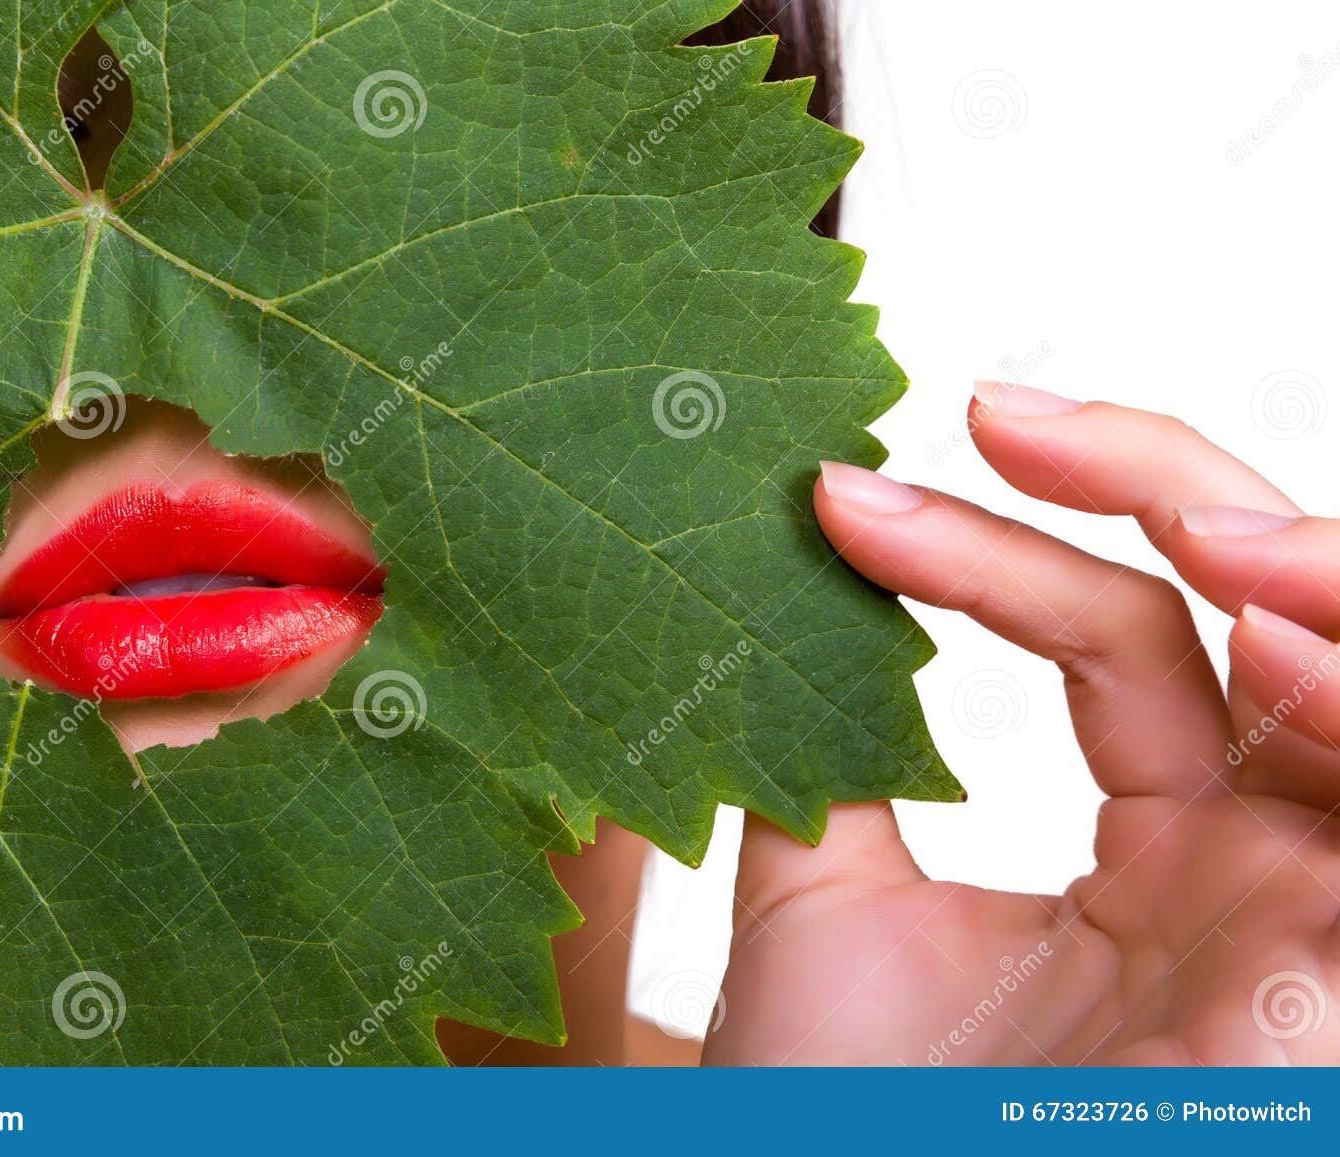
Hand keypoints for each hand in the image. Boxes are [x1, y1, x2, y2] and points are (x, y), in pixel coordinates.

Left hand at [703, 384, 1339, 1065]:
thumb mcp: (824, 901)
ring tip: (1164, 511)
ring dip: (1309, 564)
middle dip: (1171, 483)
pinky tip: (1255, 623)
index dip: (1002, 544)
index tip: (839, 497)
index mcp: (1167, 845)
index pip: (1128, 635)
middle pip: (1280, 613)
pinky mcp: (1332, 994)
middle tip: (998, 410)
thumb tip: (792, 579)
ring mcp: (1319, 926)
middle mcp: (1271, 869)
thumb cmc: (844, 1106)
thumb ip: (836, 752)